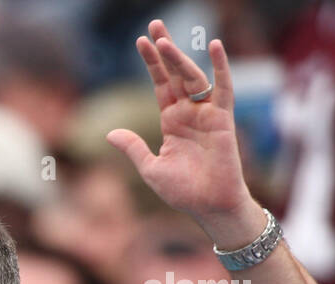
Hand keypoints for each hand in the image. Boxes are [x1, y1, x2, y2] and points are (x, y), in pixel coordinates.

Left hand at [106, 20, 263, 241]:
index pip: (160, 85)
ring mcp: (207, 114)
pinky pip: (224, 88)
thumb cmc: (183, 191)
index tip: (140, 41)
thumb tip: (110, 133)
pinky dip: (221, 67)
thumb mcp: (150, 168)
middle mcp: (189, 113)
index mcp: (171, 121)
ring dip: (179, 58)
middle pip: (176, 74)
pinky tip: (214, 46)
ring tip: (163, 39)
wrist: (209, 206)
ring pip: (193, 78)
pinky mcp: (223, 119)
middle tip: (153, 25)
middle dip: (164, 50)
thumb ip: (133, 147)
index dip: (151, 64)